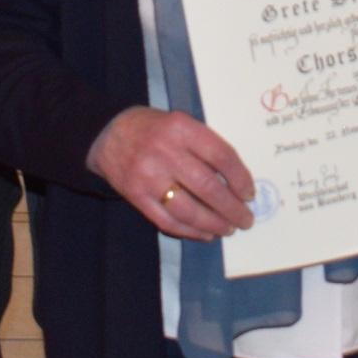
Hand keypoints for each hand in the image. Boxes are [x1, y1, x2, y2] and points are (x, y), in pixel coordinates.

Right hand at [90, 106, 256, 241]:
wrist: (108, 134)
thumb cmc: (154, 128)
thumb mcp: (180, 123)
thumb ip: (204, 146)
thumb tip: (234, 182)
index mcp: (182, 129)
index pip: (221, 155)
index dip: (240, 178)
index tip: (250, 194)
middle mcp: (165, 152)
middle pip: (207, 186)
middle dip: (231, 208)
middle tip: (245, 219)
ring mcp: (149, 177)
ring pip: (188, 209)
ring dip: (213, 224)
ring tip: (228, 229)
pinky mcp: (136, 196)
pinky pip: (167, 221)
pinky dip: (189, 231)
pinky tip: (204, 233)